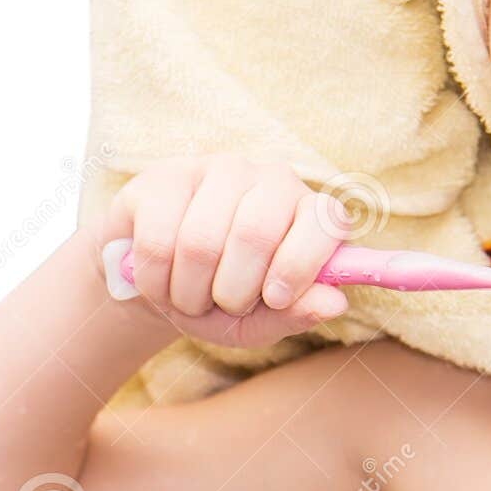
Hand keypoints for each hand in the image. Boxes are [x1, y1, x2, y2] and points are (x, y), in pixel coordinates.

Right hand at [91, 153, 352, 346]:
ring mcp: (219, 169)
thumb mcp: (261, 321)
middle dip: (232, 292)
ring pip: (200, 241)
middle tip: (222, 304)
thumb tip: (335, 302)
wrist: (161, 282)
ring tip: (189, 297)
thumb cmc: (222, 300)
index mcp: (309, 212)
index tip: (274, 299)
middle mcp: (271, 179)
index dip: (299, 265)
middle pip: (255, 232)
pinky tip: (159, 282)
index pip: (325, 221)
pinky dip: (155, 281)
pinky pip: (157, 239)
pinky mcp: (166, 177)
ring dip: (189, 293)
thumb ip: (298, 313)